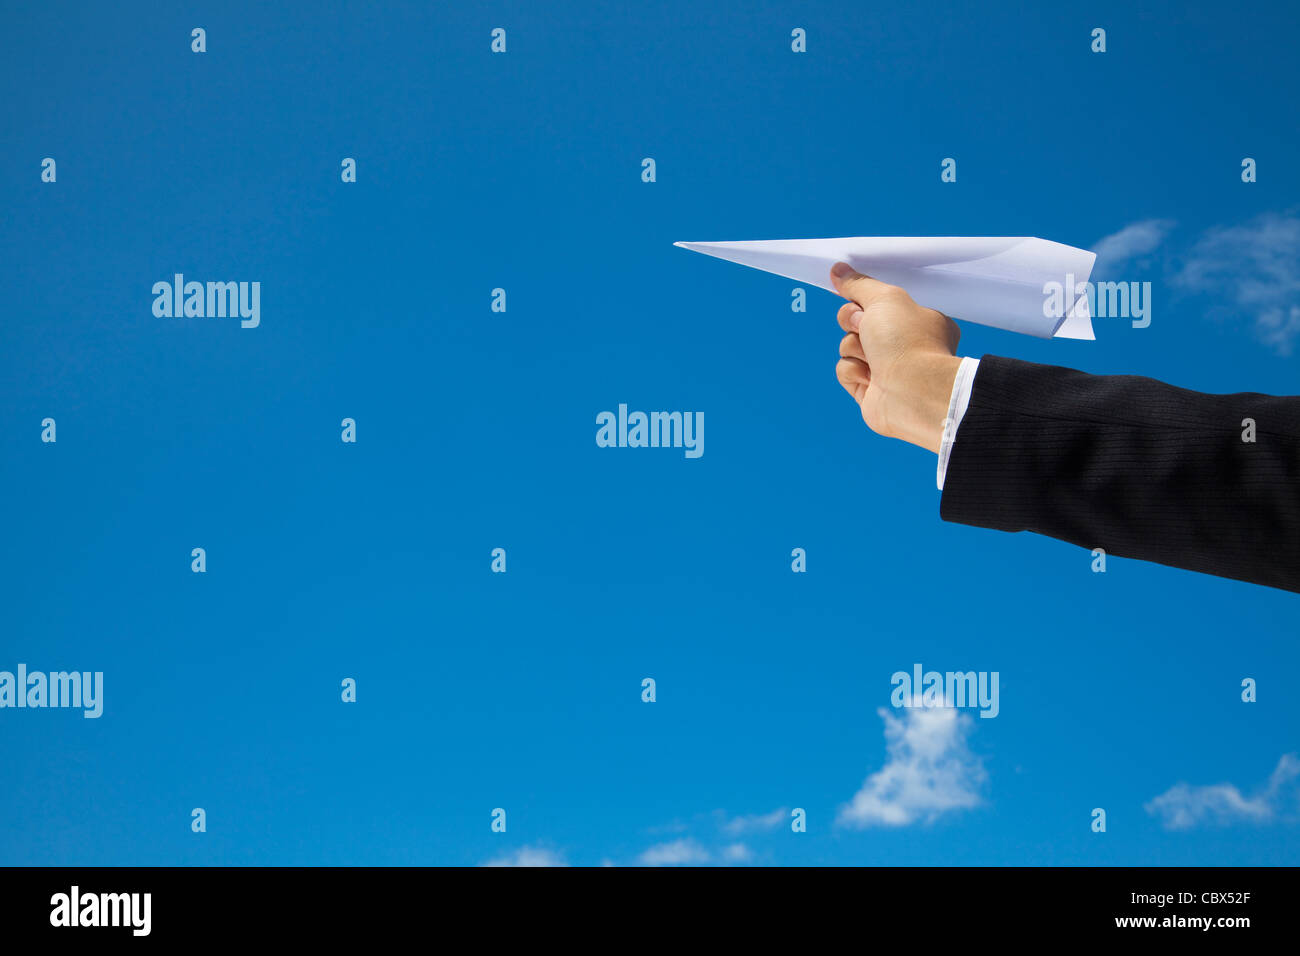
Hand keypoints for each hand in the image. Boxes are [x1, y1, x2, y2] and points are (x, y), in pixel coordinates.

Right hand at [831, 262, 963, 453]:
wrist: (910, 391)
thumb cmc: (908, 342)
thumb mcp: (884, 298)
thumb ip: (859, 284)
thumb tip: (838, 270)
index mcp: (918, 319)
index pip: (880, 302)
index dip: (864, 300)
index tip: (857, 298)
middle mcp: (904, 344)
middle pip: (857, 321)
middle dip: (854, 322)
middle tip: (865, 327)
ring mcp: (886, 368)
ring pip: (848, 345)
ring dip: (854, 347)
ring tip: (873, 359)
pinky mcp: (869, 391)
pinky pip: (845, 370)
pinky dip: (853, 371)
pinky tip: (870, 378)